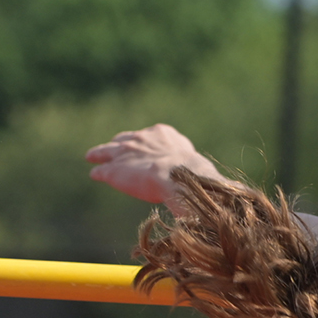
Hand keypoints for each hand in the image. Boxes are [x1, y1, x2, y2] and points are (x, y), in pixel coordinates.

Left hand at [85, 124, 221, 205]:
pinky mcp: (113, 171)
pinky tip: (95, 174)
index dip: (145, 142)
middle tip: (114, 148)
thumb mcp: (197, 163)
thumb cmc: (195, 173)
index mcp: (161, 134)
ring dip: (98, 154)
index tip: (143, 146)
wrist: (179, 177)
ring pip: (105, 151)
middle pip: (124, 139)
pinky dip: (98, 172)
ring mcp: (124, 153)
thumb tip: (224, 183)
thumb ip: (194, 166)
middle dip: (119, 144)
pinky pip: (101, 170)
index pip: (148, 136)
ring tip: (92, 156)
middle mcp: (139, 139)